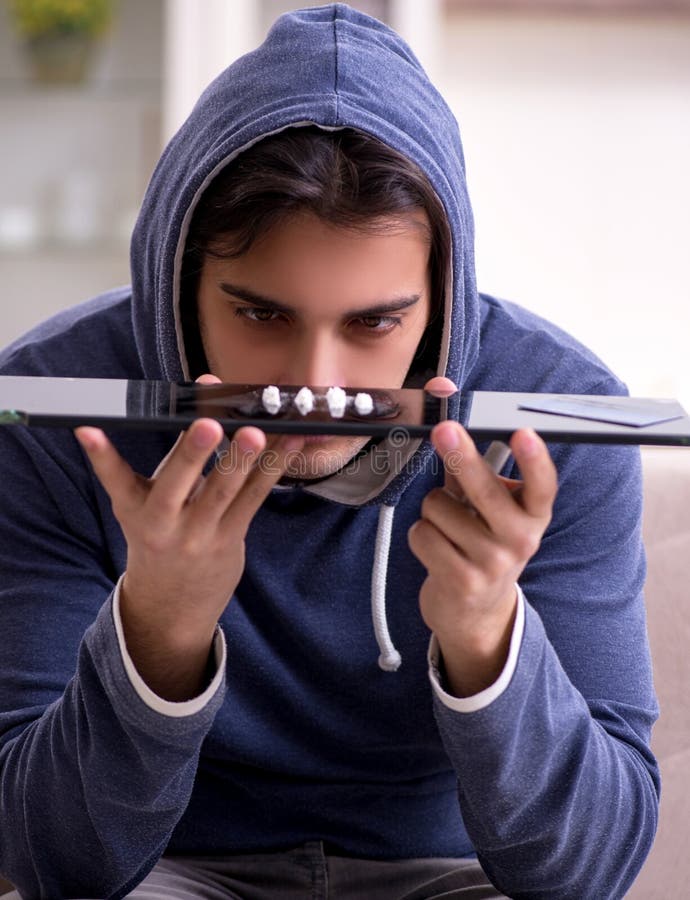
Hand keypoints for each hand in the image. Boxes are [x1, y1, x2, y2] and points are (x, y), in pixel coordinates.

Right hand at [75, 375, 302, 699]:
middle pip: (177, 483)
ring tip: (258, 431)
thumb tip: (178, 400)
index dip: (102, 454)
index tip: (89, 430)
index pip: (115, 478)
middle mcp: (164, 523)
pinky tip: (290, 443)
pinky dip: (272, 468)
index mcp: (136, 510)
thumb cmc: (160, 535)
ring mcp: (200, 534)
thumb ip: (158, 457)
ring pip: (224, 491)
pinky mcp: (231, 538)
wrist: (172, 603)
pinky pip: (254, 499)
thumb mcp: (142, 505)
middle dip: (192, 452)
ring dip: (244, 458)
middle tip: (207, 424)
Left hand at [408, 419, 556, 696]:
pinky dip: (421, 535)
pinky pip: (423, 534)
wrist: (476, 612)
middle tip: (444, 430)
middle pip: (485, 490)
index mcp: (532, 516)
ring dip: (432, 512)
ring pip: (438, 507)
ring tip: (447, 529)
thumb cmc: (480, 543)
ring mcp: (492, 563)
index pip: (543, 486)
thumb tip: (447, 420)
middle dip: (460, 456)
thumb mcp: (489, 509)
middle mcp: (520, 540)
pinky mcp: (462, 581)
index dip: (534, 460)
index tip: (524, 433)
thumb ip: (473, 468)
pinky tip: (437, 549)